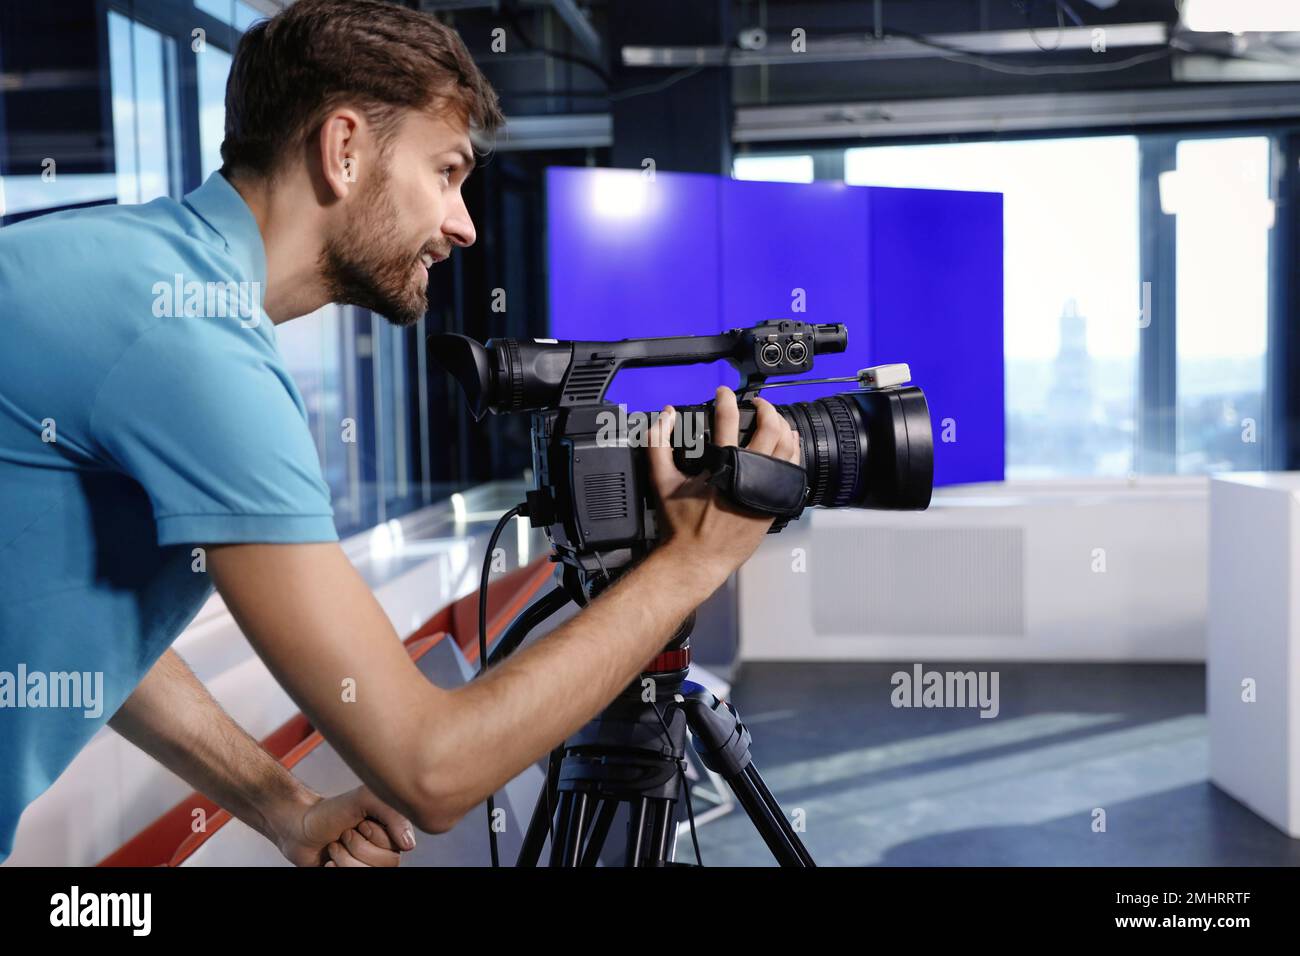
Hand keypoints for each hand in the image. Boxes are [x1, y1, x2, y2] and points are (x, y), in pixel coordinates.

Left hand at [274, 785, 416, 866]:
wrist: (299, 827)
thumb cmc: (331, 811)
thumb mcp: (365, 799)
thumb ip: (392, 814)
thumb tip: (409, 845)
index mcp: (392, 834)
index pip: (398, 849)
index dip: (374, 837)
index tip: (360, 824)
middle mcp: (384, 853)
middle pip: (385, 865)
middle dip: (357, 848)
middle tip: (344, 835)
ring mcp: (367, 866)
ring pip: (366, 874)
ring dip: (343, 860)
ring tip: (335, 848)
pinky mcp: (350, 874)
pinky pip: (351, 879)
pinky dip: (335, 870)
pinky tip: (330, 862)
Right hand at [647, 385, 800, 582]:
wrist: (698, 559)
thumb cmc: (680, 524)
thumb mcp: (661, 481)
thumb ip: (659, 444)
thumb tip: (667, 415)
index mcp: (722, 466)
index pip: (728, 420)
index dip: (726, 400)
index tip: (724, 393)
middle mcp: (749, 475)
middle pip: (769, 428)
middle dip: (766, 408)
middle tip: (757, 404)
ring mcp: (765, 489)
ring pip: (787, 448)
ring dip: (784, 427)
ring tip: (776, 419)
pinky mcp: (774, 504)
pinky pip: (793, 472)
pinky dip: (793, 453)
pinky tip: (789, 445)